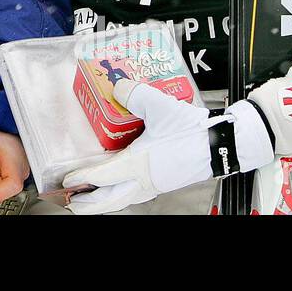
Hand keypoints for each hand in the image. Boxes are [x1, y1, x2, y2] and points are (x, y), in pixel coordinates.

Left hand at [61, 80, 270, 214]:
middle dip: (89, 203)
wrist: (224, 144)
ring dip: (104, 200)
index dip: (82, 178)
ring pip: (123, 199)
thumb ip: (135, 94)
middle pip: (110, 200)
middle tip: (72, 202)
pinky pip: (136, 193)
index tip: (67, 181)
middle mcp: (144, 179)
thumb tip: (118, 87)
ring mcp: (155, 184)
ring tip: (91, 198)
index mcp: (139, 164)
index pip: (103, 177)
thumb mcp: (160, 106)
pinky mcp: (165, 182)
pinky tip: (120, 186)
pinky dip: (121, 194)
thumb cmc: (194, 131)